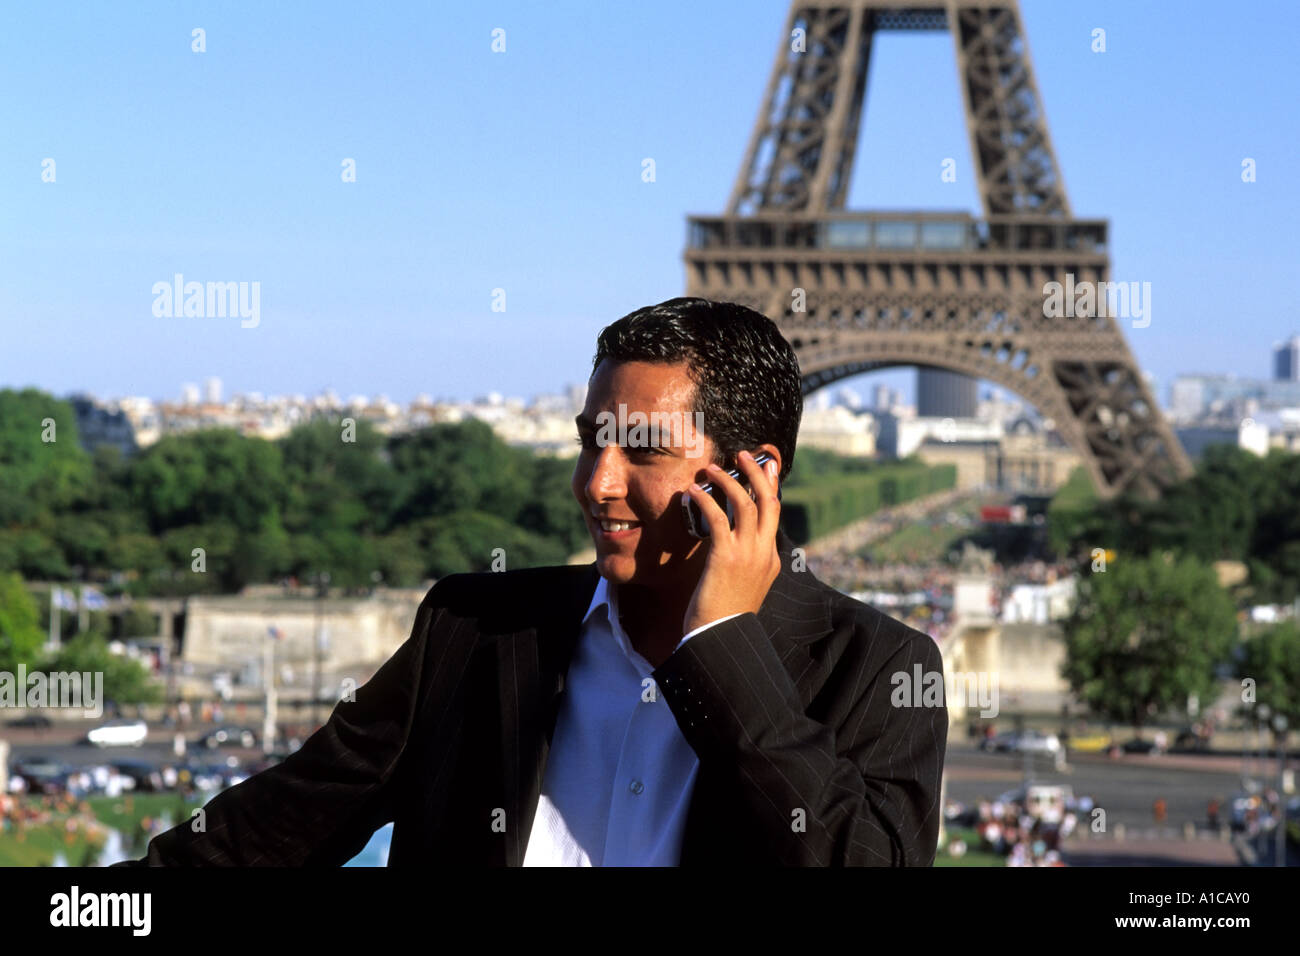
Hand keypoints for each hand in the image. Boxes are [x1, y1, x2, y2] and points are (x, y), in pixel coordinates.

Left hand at [682, 450, 781, 635]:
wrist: (719, 640)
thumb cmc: (723, 617)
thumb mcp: (742, 587)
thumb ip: (742, 563)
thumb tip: (727, 544)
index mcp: (771, 559)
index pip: (773, 513)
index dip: (768, 486)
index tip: (763, 467)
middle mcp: (765, 553)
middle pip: (769, 501)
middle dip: (757, 472)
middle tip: (743, 454)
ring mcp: (749, 554)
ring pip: (746, 503)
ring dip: (728, 480)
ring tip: (711, 468)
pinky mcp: (726, 557)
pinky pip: (718, 518)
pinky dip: (706, 499)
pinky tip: (692, 491)